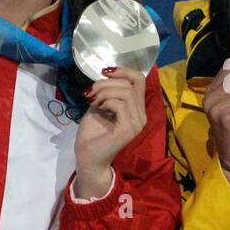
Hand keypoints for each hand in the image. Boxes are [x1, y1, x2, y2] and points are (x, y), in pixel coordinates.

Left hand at [73, 66, 146, 197]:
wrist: (87, 158)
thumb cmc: (92, 134)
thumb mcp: (100, 106)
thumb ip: (108, 92)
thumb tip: (107, 76)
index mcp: (136, 109)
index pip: (140, 80)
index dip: (124, 71)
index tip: (105, 72)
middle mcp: (141, 115)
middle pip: (131, 84)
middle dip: (106, 83)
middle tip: (91, 93)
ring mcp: (137, 123)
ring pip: (126, 93)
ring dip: (104, 92)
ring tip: (93, 102)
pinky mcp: (129, 130)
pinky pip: (120, 105)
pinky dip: (106, 102)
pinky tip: (98, 109)